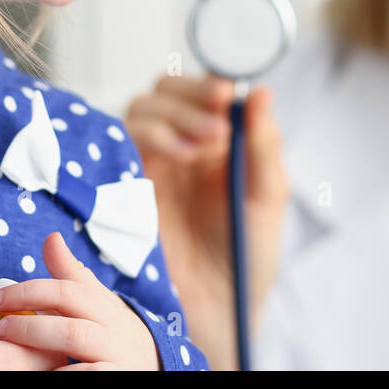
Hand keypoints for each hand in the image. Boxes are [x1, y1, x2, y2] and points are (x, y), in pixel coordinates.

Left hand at [0, 231, 161, 370]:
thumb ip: (73, 274)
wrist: (156, 366)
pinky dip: (64, 372)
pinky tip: (45, 371)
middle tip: (1, 327)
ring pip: (77, 341)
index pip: (70, 291)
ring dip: (41, 342)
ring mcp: (116, 357)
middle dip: (31, 324)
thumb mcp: (99, 302)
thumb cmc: (115, 333)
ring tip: (12, 350)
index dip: (31, 291)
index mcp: (106, 307)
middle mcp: (114, 331)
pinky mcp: (117, 378)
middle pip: (71, 320)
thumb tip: (51, 237)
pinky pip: (89, 373)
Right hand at [125, 74, 289, 369]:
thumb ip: (263, 145)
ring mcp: (151, 162)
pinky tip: (176, 157)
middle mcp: (181, 142)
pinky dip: (148, 137)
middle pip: (166, 91)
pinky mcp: (126, 183)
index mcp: (218, 139)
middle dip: (188, 97)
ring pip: (141, 110)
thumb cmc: (246, 253)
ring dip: (170, 118)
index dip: (209, 83)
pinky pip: (121, 143)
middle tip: (215, 125)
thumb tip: (262, 92)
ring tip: (199, 149)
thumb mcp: (267, 197)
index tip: (224, 94)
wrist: (215, 305)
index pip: (204, 89)